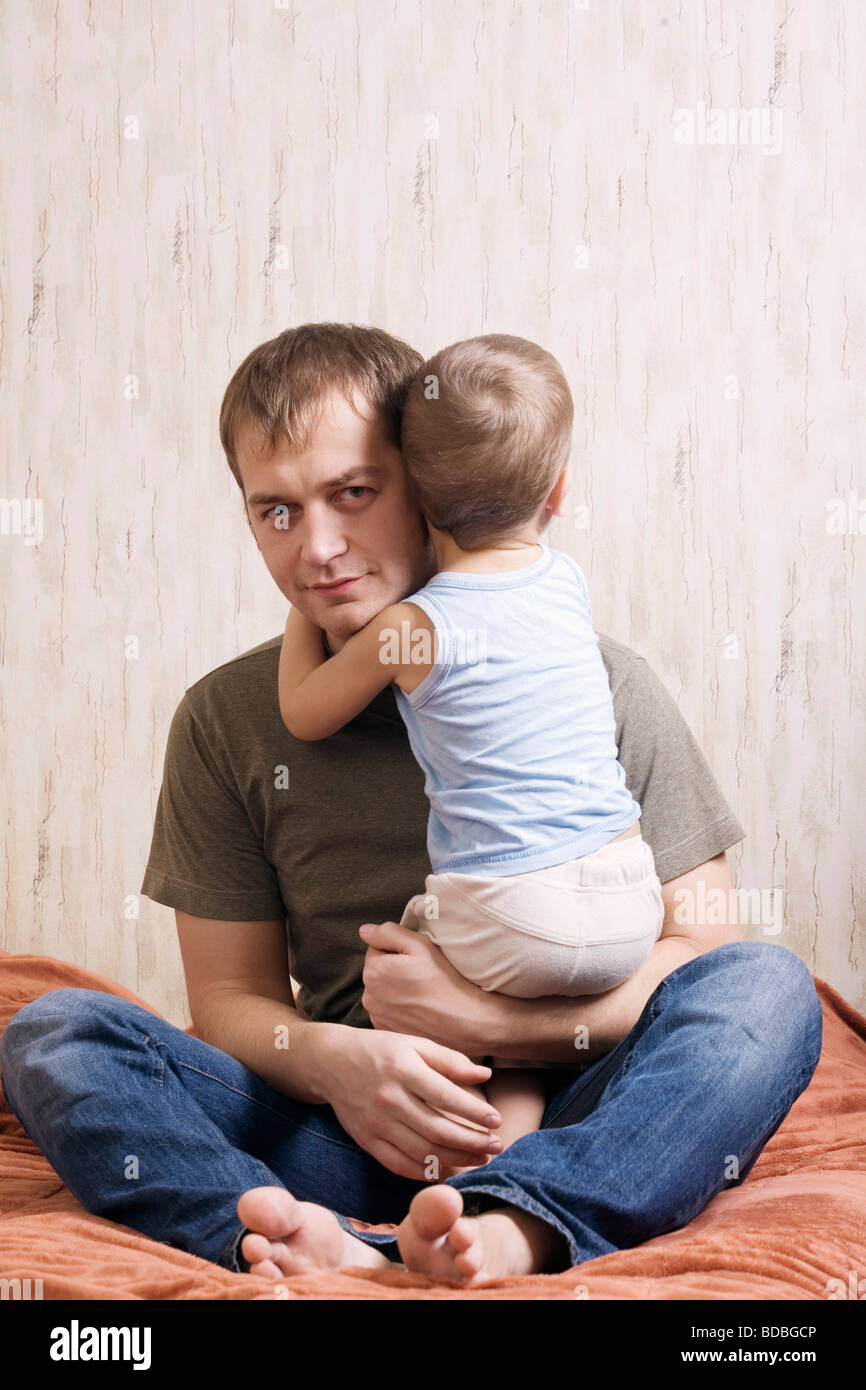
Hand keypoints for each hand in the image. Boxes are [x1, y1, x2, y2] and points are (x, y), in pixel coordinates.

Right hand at [310, 1023, 502, 1180]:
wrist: (331, 1063)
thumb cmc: (380, 1050)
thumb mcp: (414, 1045)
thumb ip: (450, 1060)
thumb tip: (485, 1075)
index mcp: (403, 1069)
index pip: (446, 1096)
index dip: (474, 1112)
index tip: (496, 1120)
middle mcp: (388, 1098)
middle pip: (437, 1130)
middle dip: (472, 1142)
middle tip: (496, 1146)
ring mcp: (376, 1123)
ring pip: (422, 1152)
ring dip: (457, 1160)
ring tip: (481, 1159)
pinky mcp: (367, 1141)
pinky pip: (400, 1165)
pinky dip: (426, 1172)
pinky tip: (447, 1169)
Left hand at [359, 920, 490, 1054]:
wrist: (465, 1020)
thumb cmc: (444, 979)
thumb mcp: (419, 945)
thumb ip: (387, 933)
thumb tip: (364, 930)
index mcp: (373, 971)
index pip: (376, 949)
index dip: (397, 950)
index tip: (416, 958)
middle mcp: (369, 997)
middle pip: (378, 972)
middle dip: (393, 969)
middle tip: (421, 975)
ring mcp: (378, 1017)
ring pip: (382, 992)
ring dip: (395, 989)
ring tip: (422, 993)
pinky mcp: (389, 1032)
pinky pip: (388, 1012)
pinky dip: (399, 1008)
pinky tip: (419, 1008)